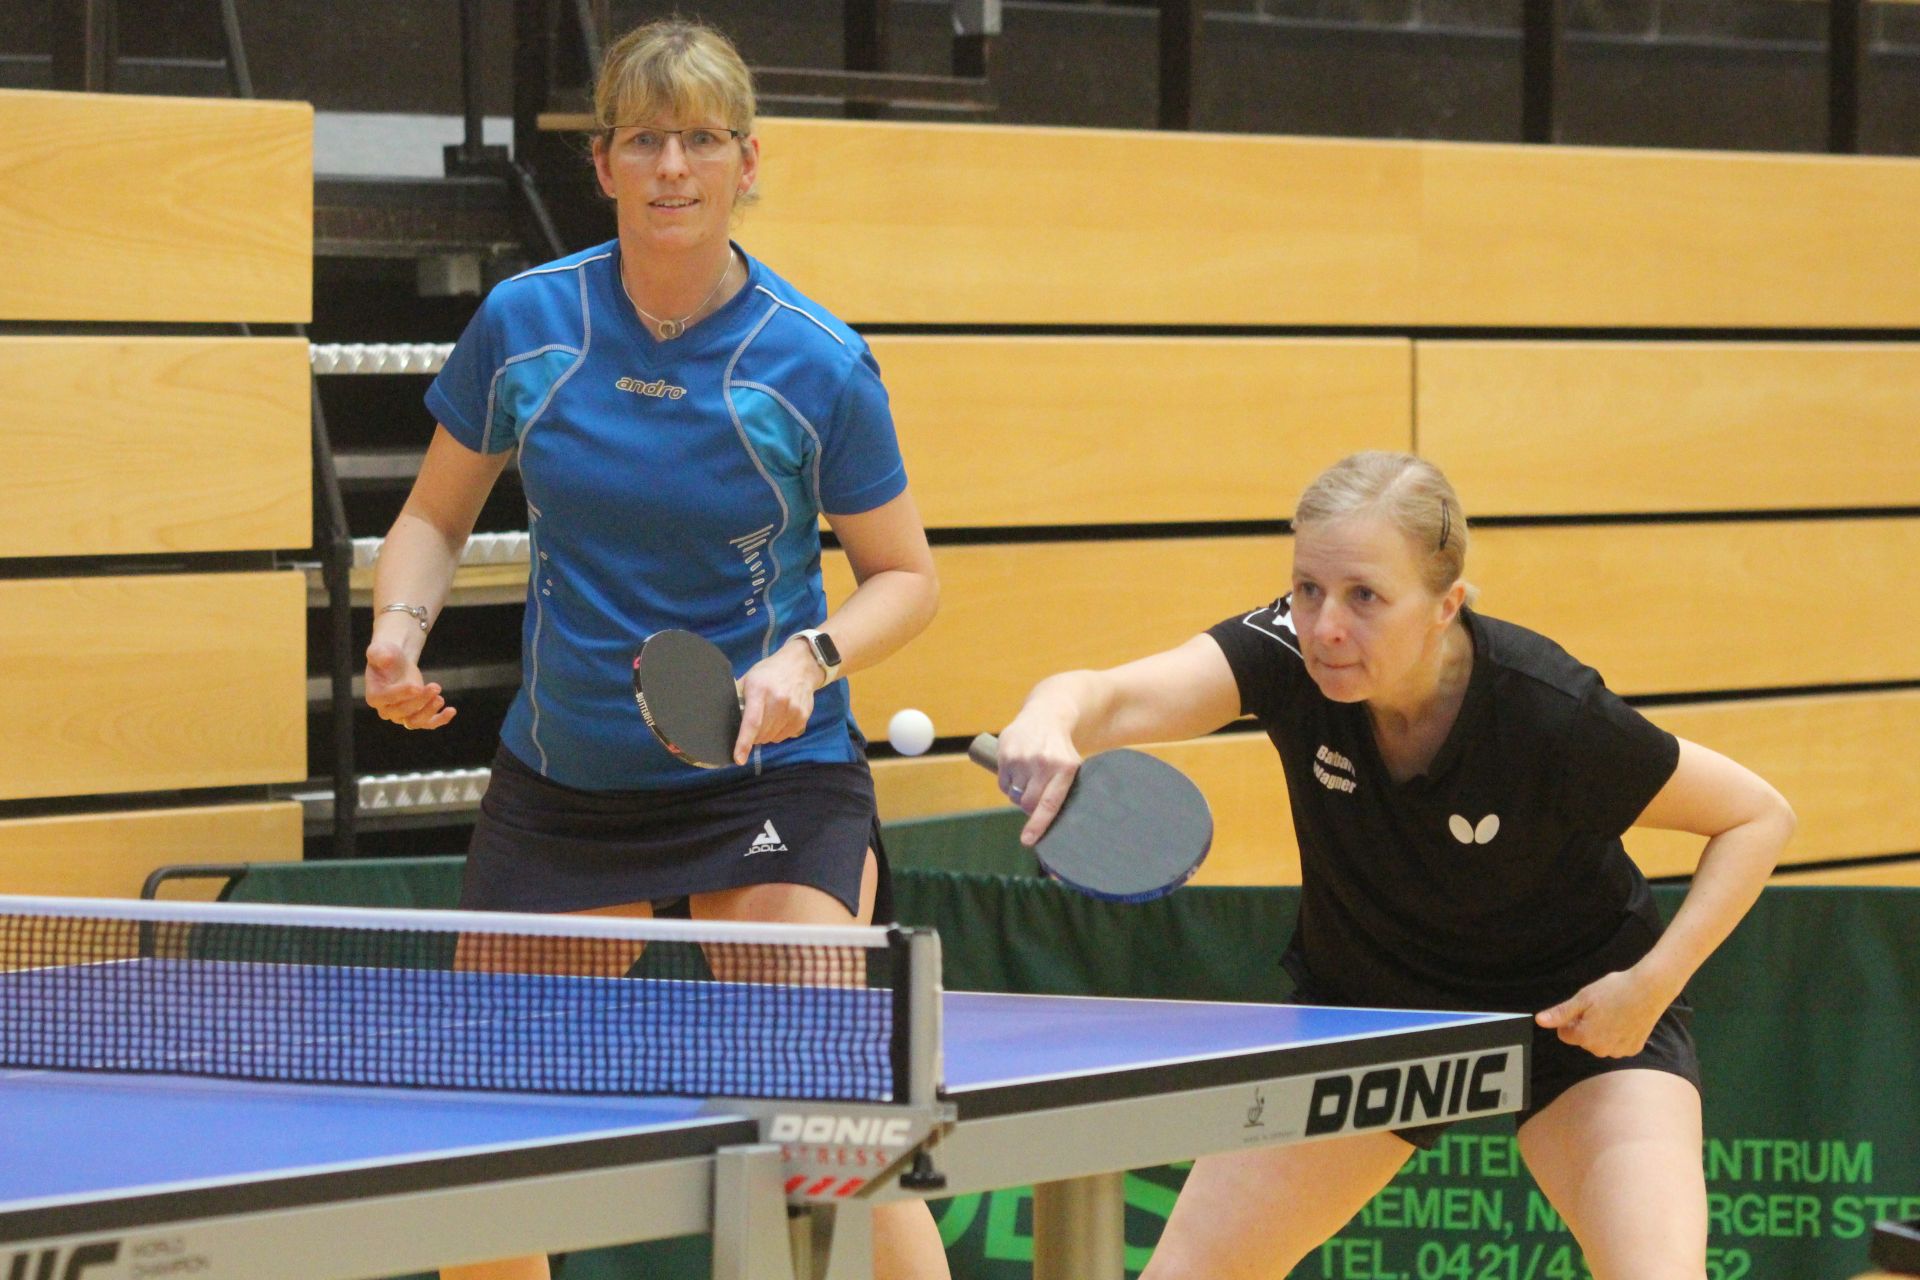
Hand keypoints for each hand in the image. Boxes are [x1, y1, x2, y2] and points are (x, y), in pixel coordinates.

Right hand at [364, 640, 454, 729]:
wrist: (396, 662)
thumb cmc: (386, 655)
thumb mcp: (380, 650)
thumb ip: (379, 654)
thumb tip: (385, 658)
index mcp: (375, 696)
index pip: (388, 698)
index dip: (402, 694)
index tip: (417, 686)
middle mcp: (386, 710)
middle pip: (403, 711)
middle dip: (420, 700)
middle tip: (435, 686)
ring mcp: (401, 715)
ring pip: (415, 721)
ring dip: (429, 712)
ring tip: (440, 698)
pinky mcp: (416, 714)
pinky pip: (428, 723)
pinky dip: (440, 719)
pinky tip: (451, 710)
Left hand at [733, 638, 821, 764]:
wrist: (800, 666)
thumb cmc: (769, 673)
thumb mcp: (749, 679)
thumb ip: (738, 698)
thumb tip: (721, 718)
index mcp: (760, 690)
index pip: (752, 722)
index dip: (744, 743)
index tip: (738, 758)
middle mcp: (779, 701)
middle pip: (761, 734)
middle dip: (753, 735)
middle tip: (754, 722)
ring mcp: (793, 710)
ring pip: (773, 738)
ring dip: (766, 735)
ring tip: (768, 716)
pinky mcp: (803, 717)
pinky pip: (785, 736)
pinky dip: (778, 733)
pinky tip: (779, 718)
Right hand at [993, 711, 1082, 846]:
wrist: (1046, 716)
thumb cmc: (1060, 752)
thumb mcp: (1069, 767)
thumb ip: (1061, 793)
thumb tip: (1056, 829)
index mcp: (1065, 769)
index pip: (1049, 803)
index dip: (1038, 824)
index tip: (1027, 841)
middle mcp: (1044, 762)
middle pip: (1028, 802)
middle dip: (1028, 806)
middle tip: (1033, 796)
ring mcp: (1023, 756)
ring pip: (1014, 794)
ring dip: (1018, 793)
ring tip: (1027, 776)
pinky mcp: (1006, 751)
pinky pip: (1003, 783)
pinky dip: (1008, 782)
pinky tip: (1017, 769)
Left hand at [1534, 968, 1670, 1057]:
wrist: (1649, 989)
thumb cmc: (1614, 990)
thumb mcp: (1582, 998)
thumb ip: (1560, 1013)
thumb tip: (1539, 1021)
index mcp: (1585, 1038)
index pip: (1565, 1034)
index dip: (1570, 1020)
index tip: (1582, 1007)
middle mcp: (1602, 1050)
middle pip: (1583, 1040)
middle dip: (1586, 1025)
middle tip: (1599, 1007)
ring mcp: (1620, 1051)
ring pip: (1600, 1043)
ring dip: (1602, 1031)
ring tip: (1613, 1012)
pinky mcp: (1634, 1049)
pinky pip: (1617, 1044)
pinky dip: (1618, 1035)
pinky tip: (1625, 1019)